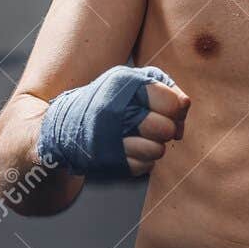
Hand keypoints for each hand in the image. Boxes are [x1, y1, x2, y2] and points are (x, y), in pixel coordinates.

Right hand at [37, 64, 191, 178]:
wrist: (64, 126)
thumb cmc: (108, 100)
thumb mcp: (133, 81)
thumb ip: (165, 88)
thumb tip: (184, 107)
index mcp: (124, 83)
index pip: (172, 102)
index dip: (176, 110)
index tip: (168, 111)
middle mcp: (114, 109)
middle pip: (165, 128)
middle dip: (166, 130)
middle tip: (153, 127)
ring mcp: (108, 136)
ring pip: (157, 150)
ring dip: (154, 147)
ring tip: (141, 138)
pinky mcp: (106, 159)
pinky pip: (144, 167)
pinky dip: (142, 161)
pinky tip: (128, 150)